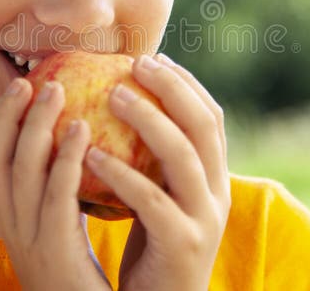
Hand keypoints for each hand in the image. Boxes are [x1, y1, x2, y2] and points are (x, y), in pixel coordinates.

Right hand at [0, 79, 110, 290]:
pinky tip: (82, 128)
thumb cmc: (77, 273)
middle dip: (3, 117)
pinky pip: (56, 195)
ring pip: (20, 171)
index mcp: (6, 220)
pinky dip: (65, 157)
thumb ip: (55, 192)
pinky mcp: (58, 247)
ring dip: (35, 125)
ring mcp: (30, 237)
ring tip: (56, 89)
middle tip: (24, 81)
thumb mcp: (55, 228)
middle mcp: (10, 226)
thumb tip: (72, 141)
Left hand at [85, 53, 230, 290]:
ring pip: (183, 156)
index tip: (155, 58)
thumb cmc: (153, 250)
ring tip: (112, 94)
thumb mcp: (160, 199)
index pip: (212, 118)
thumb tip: (119, 112)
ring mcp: (204, 220)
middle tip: (136, 63)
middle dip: (173, 88)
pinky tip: (92, 155)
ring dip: (149, 119)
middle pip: (204, 127)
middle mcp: (218, 194)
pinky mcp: (183, 245)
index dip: (187, 84)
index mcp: (215, 179)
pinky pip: (152, 201)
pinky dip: (123, 174)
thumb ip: (152, 163)